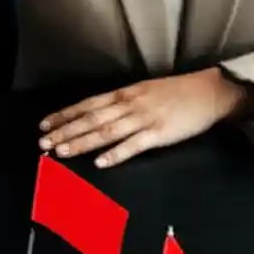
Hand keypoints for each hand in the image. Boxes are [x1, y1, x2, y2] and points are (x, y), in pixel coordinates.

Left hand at [38, 68, 253, 167]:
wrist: (211, 92)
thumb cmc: (178, 93)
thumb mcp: (145, 91)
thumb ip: (123, 103)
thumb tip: (98, 115)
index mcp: (125, 93)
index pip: (88, 105)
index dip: (65, 115)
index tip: (44, 124)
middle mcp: (130, 104)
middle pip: (91, 119)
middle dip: (65, 131)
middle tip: (43, 142)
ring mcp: (144, 119)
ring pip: (106, 132)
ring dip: (82, 142)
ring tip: (62, 152)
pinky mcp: (159, 134)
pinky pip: (133, 145)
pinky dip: (115, 154)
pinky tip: (100, 163)